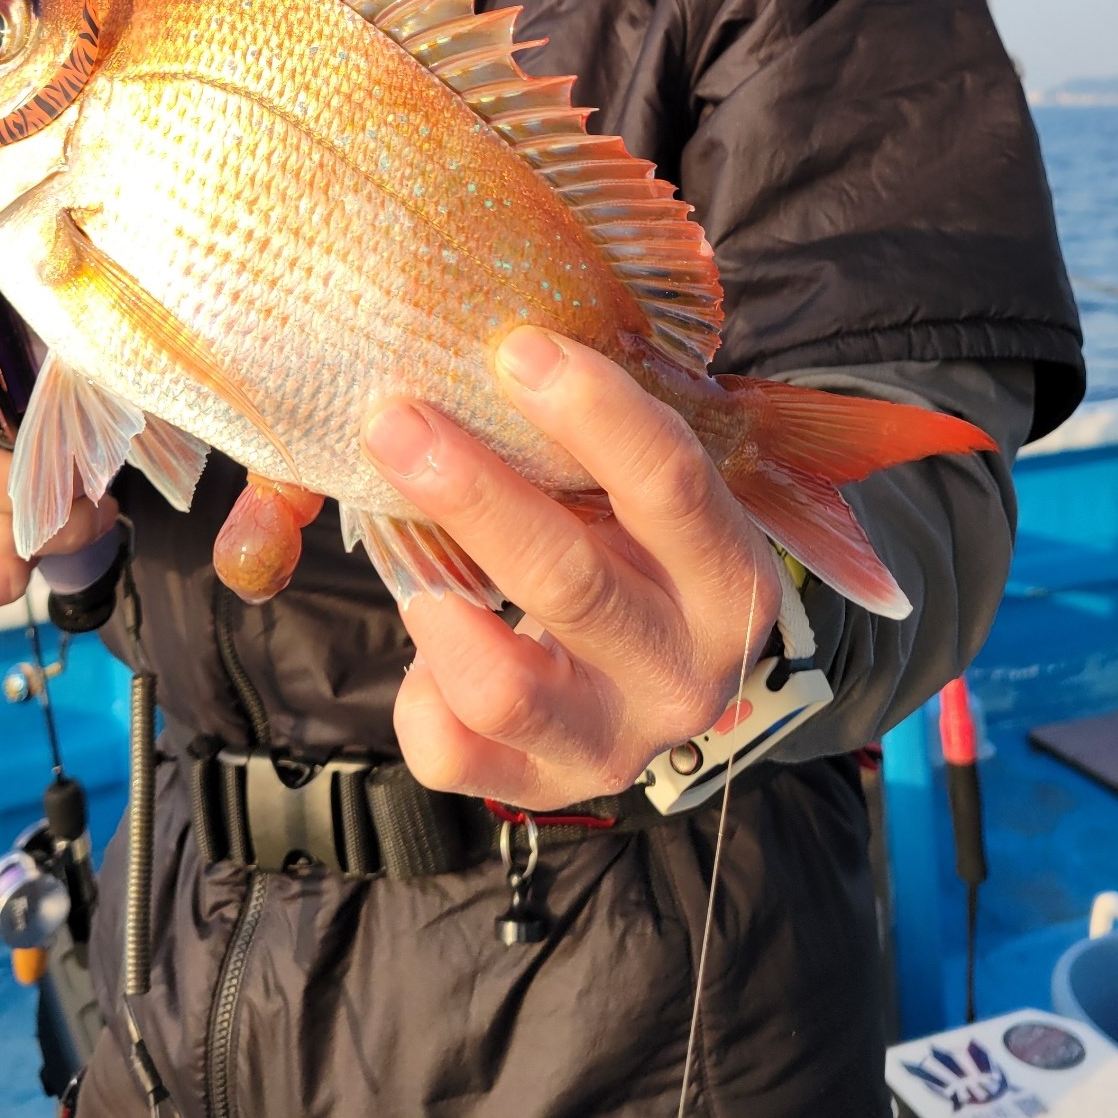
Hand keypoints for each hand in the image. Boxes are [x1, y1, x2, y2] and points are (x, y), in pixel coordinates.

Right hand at [0, 311, 117, 609]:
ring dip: (53, 534)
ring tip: (90, 514)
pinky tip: (44, 544)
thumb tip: (98, 381)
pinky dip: (26, 571)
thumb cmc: (22, 391)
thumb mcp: (35, 362)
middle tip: (92, 486)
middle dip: (36, 491)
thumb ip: (58, 365)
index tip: (54, 373)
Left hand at [361, 330, 779, 811]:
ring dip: (432, 596)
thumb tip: (504, 329)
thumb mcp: (645, 489)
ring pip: (506, 686)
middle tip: (396, 417)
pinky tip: (428, 622)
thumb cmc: (638, 542)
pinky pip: (455, 750)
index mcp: (728, 574)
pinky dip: (419, 689)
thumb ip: (595, 430)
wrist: (666, 675)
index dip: (592, 410)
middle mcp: (685, 669)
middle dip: (473, 490)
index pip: (670, 483)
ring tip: (389, 528)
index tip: (516, 346)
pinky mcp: (543, 787)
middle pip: (572, 578)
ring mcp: (614, 740)